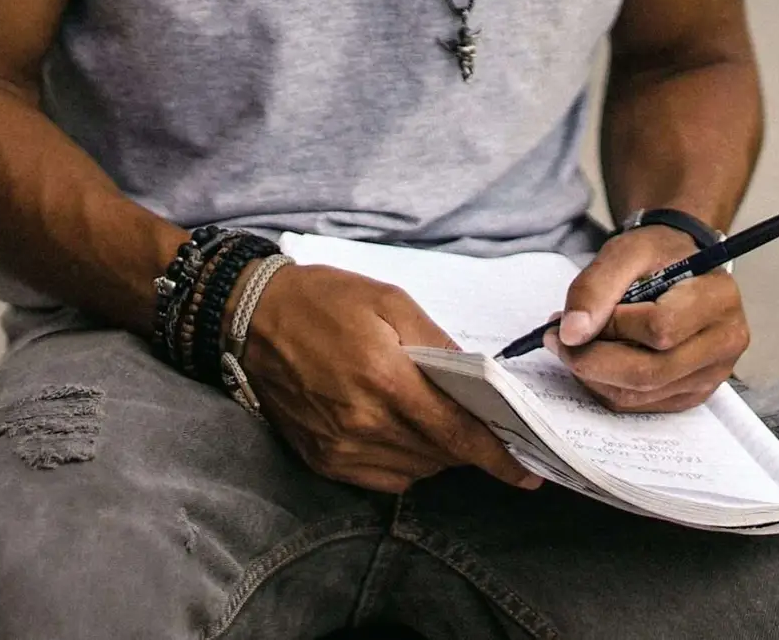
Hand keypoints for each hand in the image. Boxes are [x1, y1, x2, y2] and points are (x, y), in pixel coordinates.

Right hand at [241, 263, 542, 495]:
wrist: (251, 318)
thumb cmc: (324, 300)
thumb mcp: (389, 301)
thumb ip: (436, 342)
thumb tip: (476, 379)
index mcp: (386, 379)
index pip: (456, 433)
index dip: (497, 456)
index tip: (527, 471)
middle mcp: (364, 423)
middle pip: (440, 455)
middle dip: (469, 445)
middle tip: (486, 427)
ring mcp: (340, 448)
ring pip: (415, 470)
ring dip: (437, 453)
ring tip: (437, 419)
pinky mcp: (322, 460)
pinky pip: (382, 478)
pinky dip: (404, 462)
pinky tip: (402, 431)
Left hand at [551, 226, 750, 413]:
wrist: (682, 267)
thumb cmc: (658, 256)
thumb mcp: (626, 250)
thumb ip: (596, 286)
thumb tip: (572, 334)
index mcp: (719, 299)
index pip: (660, 328)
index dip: (611, 326)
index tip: (570, 318)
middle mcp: (725, 343)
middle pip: (651, 371)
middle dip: (592, 359)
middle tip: (558, 339)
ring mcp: (712, 375)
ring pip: (641, 393)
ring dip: (594, 375)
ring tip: (573, 345)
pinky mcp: (693, 394)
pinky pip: (641, 404)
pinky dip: (606, 386)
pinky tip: (595, 360)